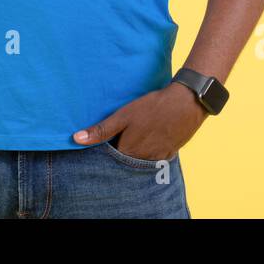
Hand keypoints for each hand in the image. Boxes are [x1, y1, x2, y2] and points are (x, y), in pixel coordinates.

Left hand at [73, 82, 209, 160]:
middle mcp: (143, 160)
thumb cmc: (153, 107)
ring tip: (137, 135)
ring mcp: (158, 158)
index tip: (107, 139)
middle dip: (121, 152)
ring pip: (141, 160)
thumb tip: (76, 139)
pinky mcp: (170, 153)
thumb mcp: (123, 115)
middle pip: (126, 160)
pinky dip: (150, 151)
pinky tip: (150, 137)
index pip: (111, 158)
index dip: (107, 149)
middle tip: (122, 135)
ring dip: (136, 152)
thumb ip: (101, 130)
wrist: (186, 102)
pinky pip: (155, 158)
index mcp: (129, 152)